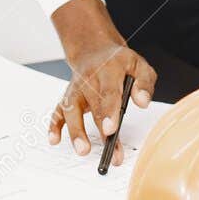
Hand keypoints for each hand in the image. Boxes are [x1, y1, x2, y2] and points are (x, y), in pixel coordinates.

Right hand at [49, 0, 155, 158]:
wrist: (94, 49)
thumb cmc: (119, 62)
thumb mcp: (138, 64)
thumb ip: (144, 82)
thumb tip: (142, 101)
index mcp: (109, 70)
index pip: (109, 92)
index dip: (109, 112)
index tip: (111, 129)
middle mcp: (90, 79)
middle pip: (93, 106)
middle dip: (99, 129)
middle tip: (108, 149)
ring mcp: (76, 88)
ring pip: (71, 109)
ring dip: (76, 130)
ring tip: (83, 150)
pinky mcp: (68, 96)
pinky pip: (58, 110)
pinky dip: (54, 125)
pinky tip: (54, 140)